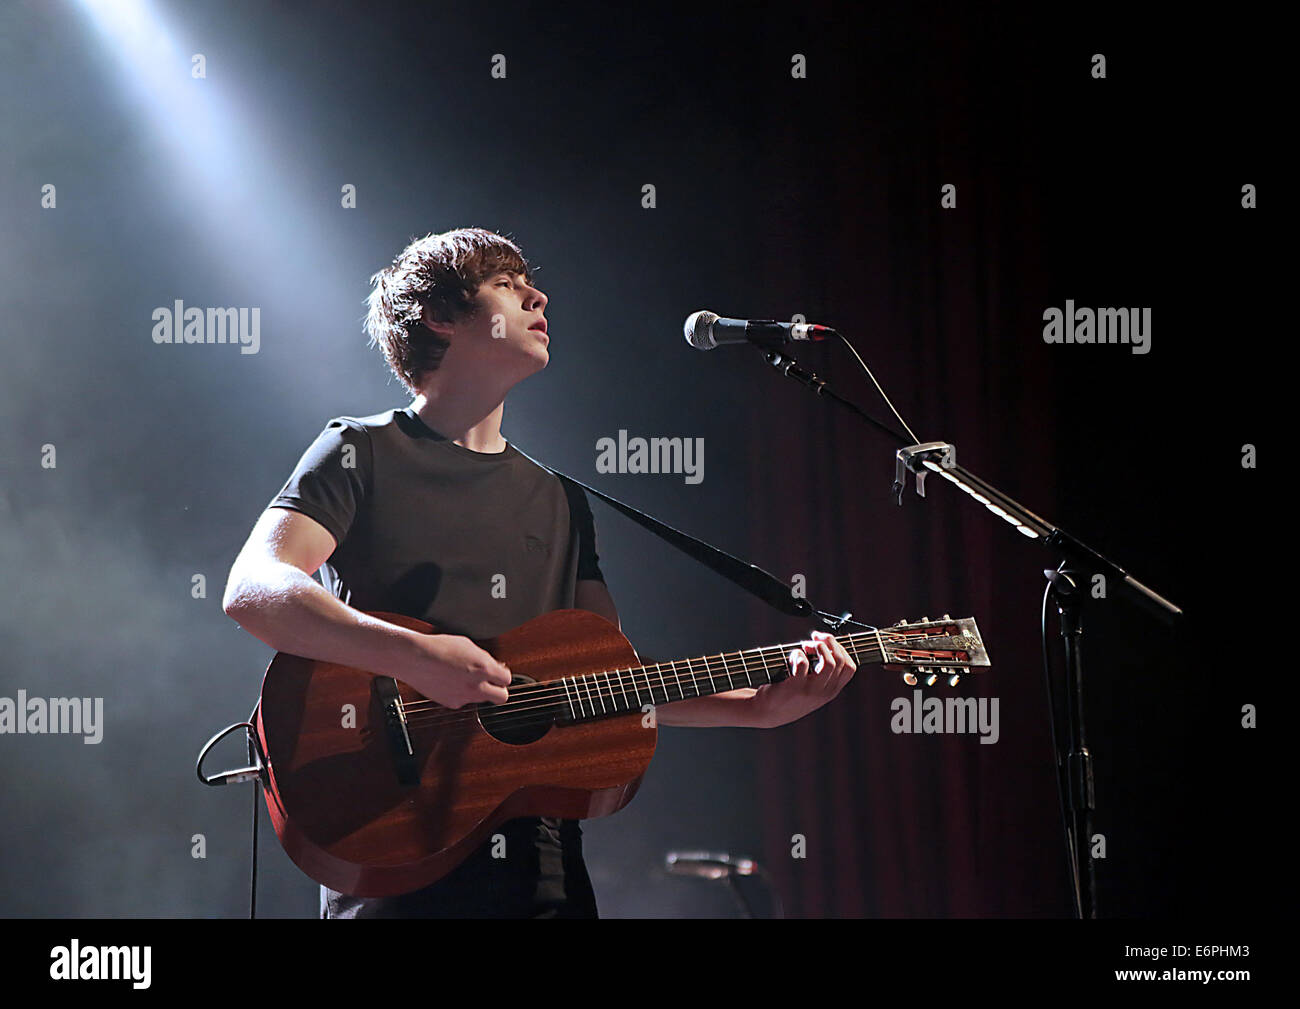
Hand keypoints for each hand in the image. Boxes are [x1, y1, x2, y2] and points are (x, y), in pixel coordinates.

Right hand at [397, 632, 512, 707]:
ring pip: (482, 699)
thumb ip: (485, 658)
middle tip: (492, 684)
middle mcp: (476, 686)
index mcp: (483, 668)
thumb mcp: (468, 645)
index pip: (506, 679)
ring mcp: (464, 697)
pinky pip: (464, 701)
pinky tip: (451, 682)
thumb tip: (495, 666)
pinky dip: (461, 694)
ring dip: (479, 691)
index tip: (498, 673)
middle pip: (501, 697)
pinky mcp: (451, 703)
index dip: (502, 675)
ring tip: (465, 678)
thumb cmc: (439, 648)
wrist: (415, 658)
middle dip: (499, 690)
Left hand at [750, 630, 856, 727]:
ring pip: (829, 662)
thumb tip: (825, 642)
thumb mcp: (811, 689)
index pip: (850, 667)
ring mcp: (811, 690)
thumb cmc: (787, 695)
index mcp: (831, 691)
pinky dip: (798, 654)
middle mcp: (824, 692)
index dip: (841, 649)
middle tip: (815, 638)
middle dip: (830, 642)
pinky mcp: (795, 687)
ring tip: (805, 646)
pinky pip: (803, 663)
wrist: (766, 712)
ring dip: (818, 647)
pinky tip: (791, 657)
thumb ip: (820, 672)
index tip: (827, 642)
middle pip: (841, 661)